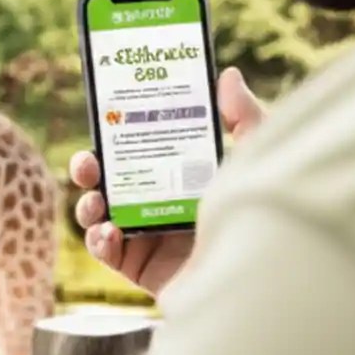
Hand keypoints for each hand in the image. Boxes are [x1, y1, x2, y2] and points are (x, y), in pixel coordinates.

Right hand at [71, 67, 264, 295]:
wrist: (265, 279)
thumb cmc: (266, 216)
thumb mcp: (256, 157)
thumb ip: (244, 116)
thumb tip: (226, 74)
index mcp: (187, 177)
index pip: (142, 150)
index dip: (115, 137)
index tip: (102, 121)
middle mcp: (165, 206)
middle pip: (113, 181)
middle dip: (90, 169)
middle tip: (88, 163)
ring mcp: (152, 239)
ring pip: (102, 216)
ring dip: (87, 204)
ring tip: (95, 202)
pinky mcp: (145, 270)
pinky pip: (108, 253)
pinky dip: (98, 241)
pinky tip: (108, 233)